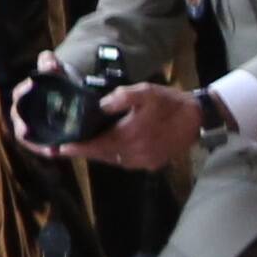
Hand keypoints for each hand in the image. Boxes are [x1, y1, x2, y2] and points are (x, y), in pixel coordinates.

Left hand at [53, 65, 199, 171]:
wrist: (199, 119)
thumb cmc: (170, 102)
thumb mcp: (145, 92)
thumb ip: (121, 97)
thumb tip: (100, 106)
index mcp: (131, 136)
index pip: (96, 146)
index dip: (76, 148)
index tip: (58, 148)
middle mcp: (135, 153)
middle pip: (101, 155)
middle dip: (84, 150)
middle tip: (65, 146)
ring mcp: (144, 161)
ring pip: (113, 160)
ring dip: (99, 153)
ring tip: (83, 144)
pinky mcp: (152, 164)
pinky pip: (126, 162)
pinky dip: (114, 155)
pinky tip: (108, 145)